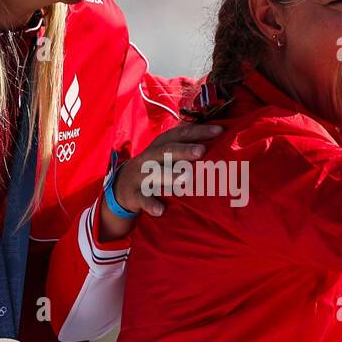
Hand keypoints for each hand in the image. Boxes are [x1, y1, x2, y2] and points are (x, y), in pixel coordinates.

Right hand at [97, 123, 224, 241]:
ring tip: (184, 177)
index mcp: (161, 145)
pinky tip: (161, 210)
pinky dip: (151, 204)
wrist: (122, 187)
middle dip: (184, 150)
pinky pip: (142, 199)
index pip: (180, 134)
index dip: (198, 131)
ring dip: (169, 175)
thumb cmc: (153, 168)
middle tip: (202, 151)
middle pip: (167, 150)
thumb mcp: (165, 154)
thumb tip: (217, 134)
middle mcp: (150, 157)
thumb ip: (185, 145)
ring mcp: (141, 175)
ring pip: (155, 173)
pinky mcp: (134, 194)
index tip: (219, 130)